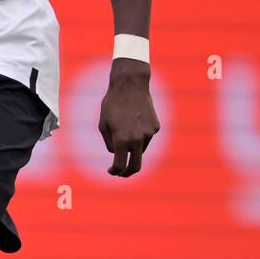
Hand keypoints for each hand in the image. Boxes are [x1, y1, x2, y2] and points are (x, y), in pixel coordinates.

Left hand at [98, 58, 159, 176]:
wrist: (131, 85)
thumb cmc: (112, 104)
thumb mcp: (104, 124)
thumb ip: (109, 143)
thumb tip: (116, 154)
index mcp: (121, 140)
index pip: (120, 165)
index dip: (115, 171)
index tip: (112, 171)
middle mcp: (137, 139)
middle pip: (135, 166)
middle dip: (128, 172)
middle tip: (122, 172)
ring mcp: (149, 133)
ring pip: (140, 149)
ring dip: (132, 147)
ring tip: (125, 127)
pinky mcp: (155, 127)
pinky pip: (146, 137)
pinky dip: (140, 135)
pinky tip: (134, 119)